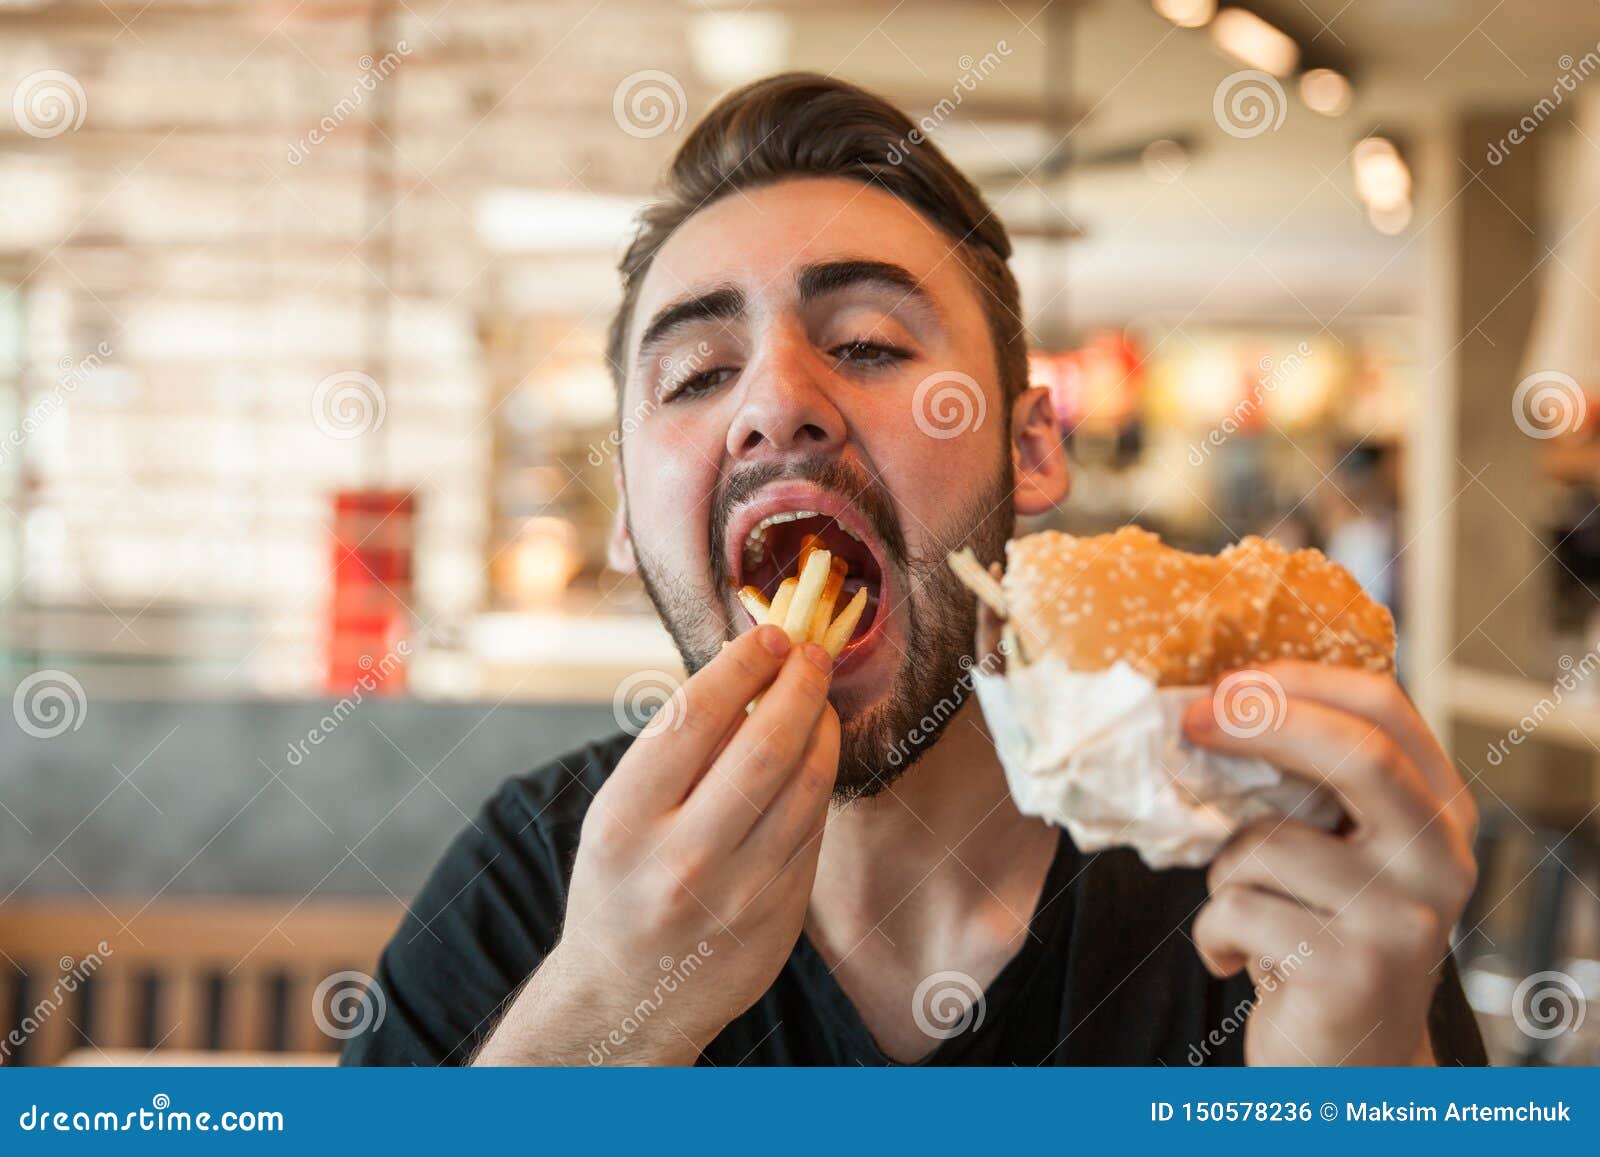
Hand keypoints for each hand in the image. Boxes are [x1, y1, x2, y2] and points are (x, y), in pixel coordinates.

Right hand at [475, 625, 838, 1064]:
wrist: (625, 998)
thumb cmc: (620, 883)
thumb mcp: (618, 815)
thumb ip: (676, 753)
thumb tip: (749, 669)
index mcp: (625, 820)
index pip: (694, 717)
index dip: (742, 664)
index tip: (770, 632)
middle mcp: (681, 859)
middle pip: (765, 747)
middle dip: (799, 686)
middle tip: (813, 652)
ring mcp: (737, 895)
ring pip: (804, 788)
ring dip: (821, 729)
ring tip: (818, 699)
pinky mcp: (777, 919)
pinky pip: (812, 831)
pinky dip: (817, 782)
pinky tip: (813, 757)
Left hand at [1183, 661, 1477, 1065]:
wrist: (1348, 1066)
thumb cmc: (1322, 935)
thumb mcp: (1337, 853)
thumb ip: (1311, 788)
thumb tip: (1216, 700)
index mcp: (1440, 814)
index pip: (1386, 710)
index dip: (1300, 683)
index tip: (1229, 680)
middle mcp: (1440, 862)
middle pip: (1356, 755)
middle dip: (1262, 722)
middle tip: (1191, 719)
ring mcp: (1403, 920)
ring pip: (1268, 845)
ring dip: (1223, 873)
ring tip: (1245, 912)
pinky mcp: (1352, 971)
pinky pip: (1238, 910)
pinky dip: (1212, 931)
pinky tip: (1233, 958)